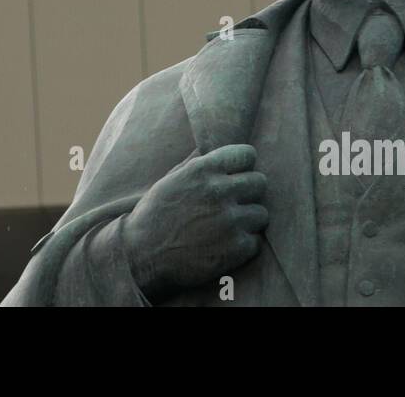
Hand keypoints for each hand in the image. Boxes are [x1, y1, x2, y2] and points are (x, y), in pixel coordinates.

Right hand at [122, 143, 267, 301]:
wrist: (142, 256)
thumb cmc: (154, 215)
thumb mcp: (170, 180)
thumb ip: (195, 163)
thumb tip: (210, 149)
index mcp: (202, 170)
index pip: (247, 155)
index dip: (243, 165)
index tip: (238, 175)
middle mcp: (219, 191)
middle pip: (260, 182)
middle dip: (249, 193)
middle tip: (235, 204)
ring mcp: (230, 221)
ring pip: (262, 213)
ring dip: (249, 221)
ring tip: (229, 227)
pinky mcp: (237, 248)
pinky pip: (256, 241)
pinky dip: (244, 246)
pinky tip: (225, 246)